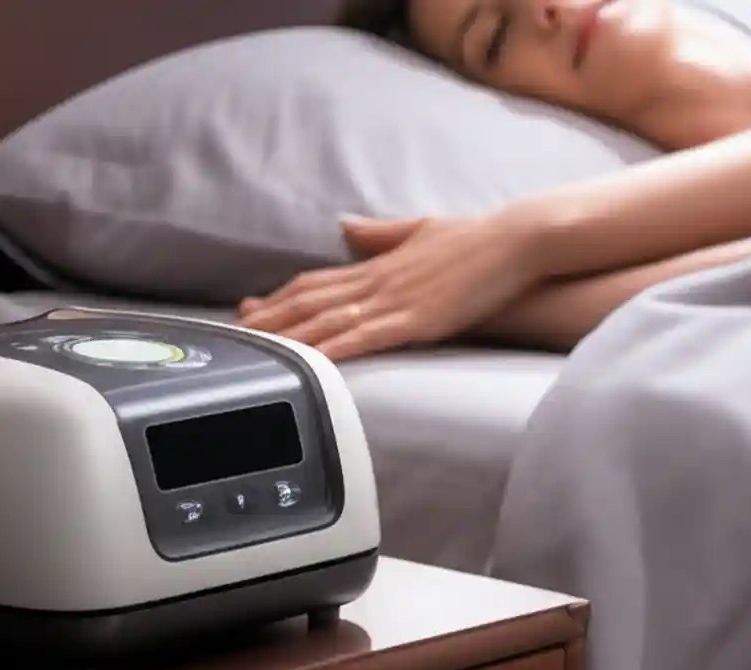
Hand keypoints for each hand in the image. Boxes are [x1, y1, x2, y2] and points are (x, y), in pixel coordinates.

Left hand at [237, 213, 542, 360]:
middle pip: (307, 303)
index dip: (277, 299)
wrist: (518, 240)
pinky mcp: (415, 319)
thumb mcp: (419, 229)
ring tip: (256, 354)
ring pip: (326, 322)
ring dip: (289, 339)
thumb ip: (379, 233)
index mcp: (375, 265)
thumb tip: (346, 225)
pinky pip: (364, 338)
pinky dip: (334, 350)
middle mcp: (376, 282)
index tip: (248, 311)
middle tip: (231, 338)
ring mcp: (393, 300)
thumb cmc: (476, 239)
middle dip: (268, 322)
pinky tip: (312, 363)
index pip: (313, 283)